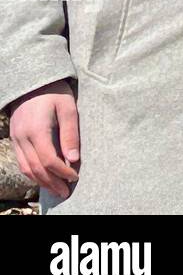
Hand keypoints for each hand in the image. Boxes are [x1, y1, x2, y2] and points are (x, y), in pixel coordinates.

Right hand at [9, 79, 78, 199]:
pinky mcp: (15, 138)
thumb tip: (74, 159)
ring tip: (56, 189)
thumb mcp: (68, 108)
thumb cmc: (54, 92)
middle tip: (66, 193)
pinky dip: (32, 172)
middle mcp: (22, 137)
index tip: (75, 178)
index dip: (62, 172)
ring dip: (40, 181)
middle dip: (51, 183)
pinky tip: (43, 177)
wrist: (32, 81)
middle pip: (35, 168)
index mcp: (36, 130)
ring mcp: (16, 139)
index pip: (48, 160)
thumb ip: (70, 134)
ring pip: (25, 168)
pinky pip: (21, 161)